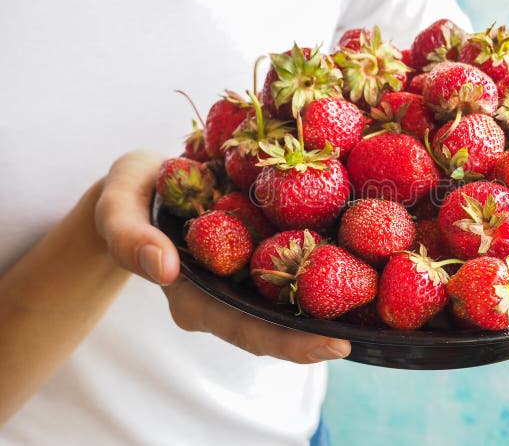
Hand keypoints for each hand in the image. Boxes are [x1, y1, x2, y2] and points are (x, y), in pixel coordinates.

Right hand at [94, 150, 349, 362]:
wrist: (144, 180)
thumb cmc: (128, 196)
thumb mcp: (117, 207)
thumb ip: (130, 237)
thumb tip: (162, 268)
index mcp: (194, 296)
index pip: (244, 328)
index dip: (287, 342)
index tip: (329, 347)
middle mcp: (226, 292)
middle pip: (275, 324)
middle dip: (316, 335)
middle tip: (360, 337)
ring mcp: (245, 272)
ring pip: (289, 298)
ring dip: (329, 302)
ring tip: (372, 308)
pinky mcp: (259, 248)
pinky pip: (292, 262)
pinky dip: (323, 264)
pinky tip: (358, 258)